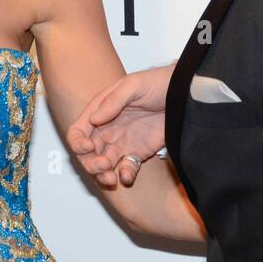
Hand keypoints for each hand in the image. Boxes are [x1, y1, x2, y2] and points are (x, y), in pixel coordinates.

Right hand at [68, 62, 174, 187]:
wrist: (184, 96)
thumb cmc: (158, 83)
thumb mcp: (134, 85)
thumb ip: (113, 101)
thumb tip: (94, 119)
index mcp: (100, 111)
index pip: (78, 131)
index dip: (77, 142)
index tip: (88, 147)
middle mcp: (107, 129)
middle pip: (87, 153)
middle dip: (90, 163)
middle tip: (104, 164)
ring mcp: (121, 142)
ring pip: (102, 164)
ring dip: (102, 174)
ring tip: (111, 178)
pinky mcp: (137, 153)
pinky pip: (125, 169)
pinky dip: (123, 176)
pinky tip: (127, 176)